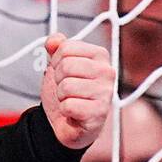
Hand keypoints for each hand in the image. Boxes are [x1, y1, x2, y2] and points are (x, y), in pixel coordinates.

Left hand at [39, 33, 114, 149]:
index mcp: (99, 55)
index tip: (64, 72)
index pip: (66, 47)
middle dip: (58, 80)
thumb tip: (53, 40)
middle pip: (66, 66)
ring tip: (70, 99)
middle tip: (66, 88)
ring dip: (61, 96)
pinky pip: (68, 105)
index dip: (56, 61)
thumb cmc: (68, 92)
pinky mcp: (100, 113)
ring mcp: (106, 92)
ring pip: (66, 86)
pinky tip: (73, 112)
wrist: (69, 121)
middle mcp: (107, 72)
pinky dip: (64, 110)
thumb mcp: (58, 65)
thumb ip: (56, 48)